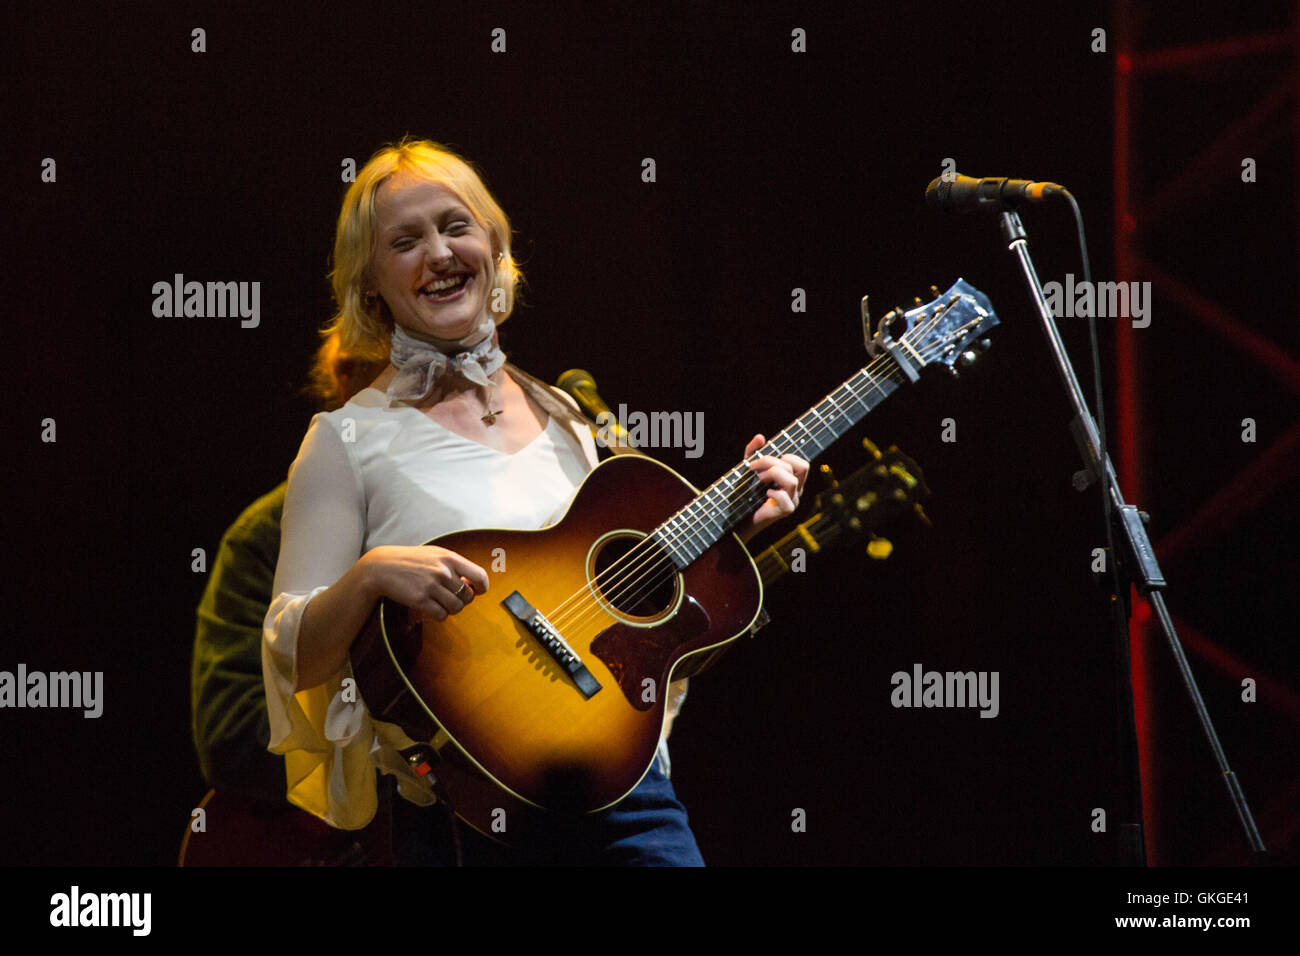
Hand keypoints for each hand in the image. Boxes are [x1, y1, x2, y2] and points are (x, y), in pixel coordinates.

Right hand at [358, 545, 488, 620]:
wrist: (382, 567)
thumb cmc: (412, 561)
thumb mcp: (435, 555)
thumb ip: (454, 566)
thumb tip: (472, 585)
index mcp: (449, 558)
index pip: (479, 576)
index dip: (482, 587)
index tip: (478, 591)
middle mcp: (443, 571)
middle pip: (468, 596)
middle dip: (463, 600)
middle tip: (452, 597)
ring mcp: (431, 586)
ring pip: (456, 608)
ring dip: (452, 609)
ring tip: (442, 603)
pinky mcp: (420, 600)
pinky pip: (441, 615)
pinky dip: (440, 615)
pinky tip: (432, 608)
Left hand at [741, 433, 808, 538]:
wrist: (739, 517)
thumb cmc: (746, 493)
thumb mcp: (748, 469)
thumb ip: (753, 452)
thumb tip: (760, 437)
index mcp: (793, 479)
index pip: (803, 464)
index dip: (787, 456)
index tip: (764, 459)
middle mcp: (797, 490)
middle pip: (801, 467)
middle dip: (773, 462)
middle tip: (755, 469)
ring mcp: (793, 501)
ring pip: (792, 481)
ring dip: (772, 474)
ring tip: (758, 479)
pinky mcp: (785, 512)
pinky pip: (785, 499)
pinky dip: (773, 492)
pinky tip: (764, 493)